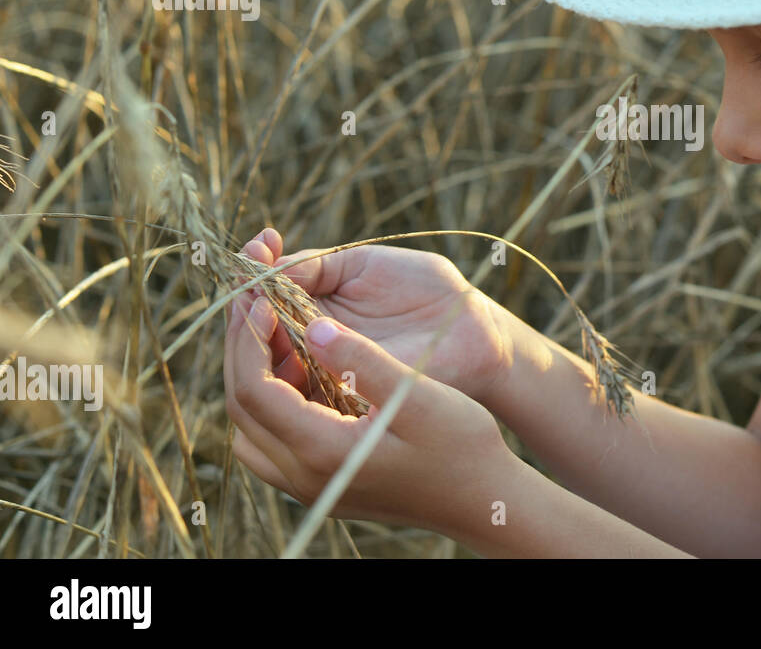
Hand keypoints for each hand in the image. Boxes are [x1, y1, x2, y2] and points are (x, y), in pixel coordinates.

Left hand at [224, 292, 513, 533]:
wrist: (483, 499)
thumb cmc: (461, 447)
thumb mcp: (418, 396)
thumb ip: (363, 361)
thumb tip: (316, 326)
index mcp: (324, 452)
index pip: (254, 390)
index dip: (249, 339)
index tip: (261, 297)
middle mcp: (305, 478)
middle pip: (241, 409)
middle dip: (242, 350)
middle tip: (255, 302)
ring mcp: (310, 487)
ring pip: (251, 429)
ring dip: (255, 378)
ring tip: (281, 337)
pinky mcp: (322, 486)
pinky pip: (273, 443)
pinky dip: (274, 402)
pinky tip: (305, 374)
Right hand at [234, 228, 510, 404]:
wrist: (472, 330)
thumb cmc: (427, 289)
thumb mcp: (367, 264)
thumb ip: (320, 264)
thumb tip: (270, 264)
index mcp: (318, 305)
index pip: (269, 291)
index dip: (257, 269)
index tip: (257, 245)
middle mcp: (313, 339)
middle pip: (259, 325)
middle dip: (249, 295)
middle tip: (250, 268)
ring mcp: (324, 367)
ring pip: (271, 356)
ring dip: (258, 326)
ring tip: (259, 295)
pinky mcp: (341, 394)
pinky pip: (301, 384)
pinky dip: (285, 359)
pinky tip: (279, 326)